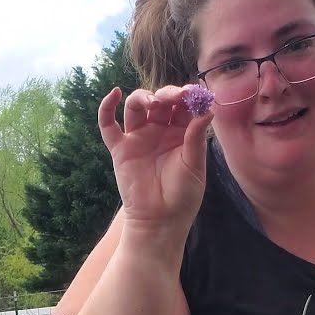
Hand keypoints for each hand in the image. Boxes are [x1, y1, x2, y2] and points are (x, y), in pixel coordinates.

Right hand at [97, 85, 214, 251]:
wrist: (160, 221)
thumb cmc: (182, 196)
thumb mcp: (194, 164)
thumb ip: (196, 137)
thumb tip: (208, 109)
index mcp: (181, 133)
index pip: (182, 106)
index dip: (187, 96)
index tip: (193, 93)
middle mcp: (159, 131)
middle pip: (160, 101)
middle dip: (168, 94)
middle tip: (175, 98)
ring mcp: (138, 138)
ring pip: (136, 106)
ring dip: (144, 97)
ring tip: (155, 103)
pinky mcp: (120, 149)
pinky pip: (108, 125)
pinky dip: (107, 108)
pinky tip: (114, 93)